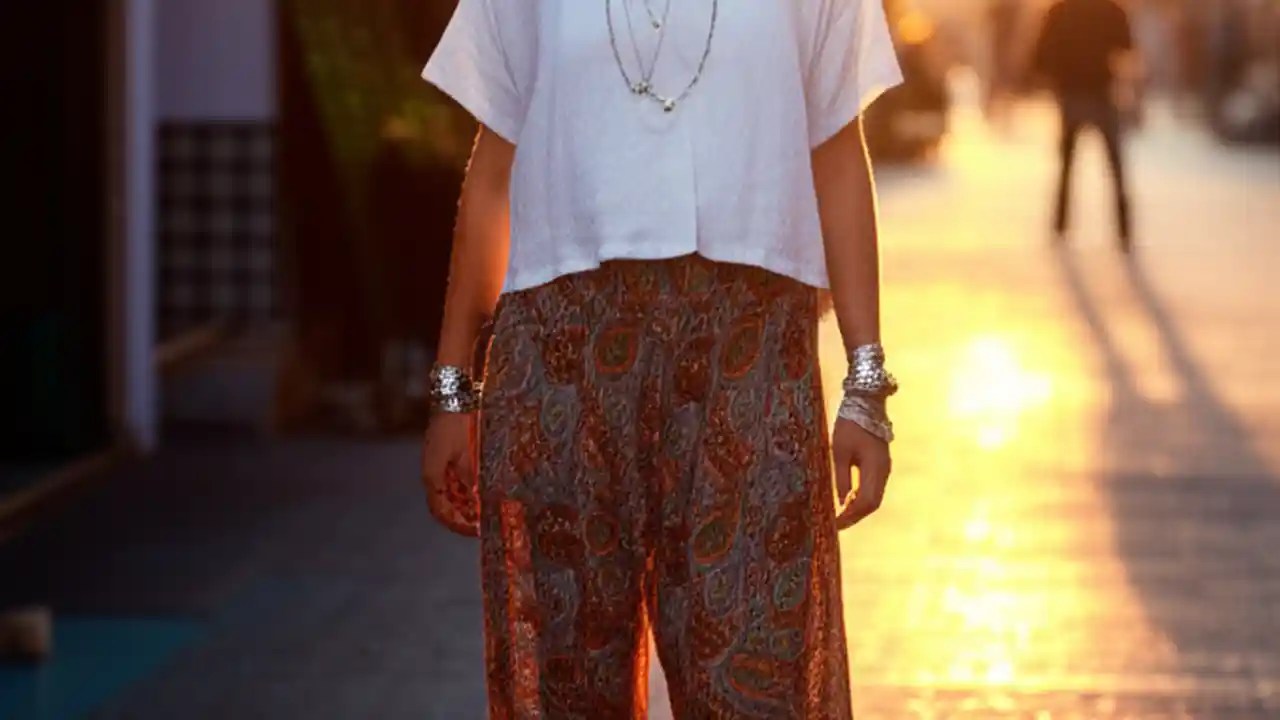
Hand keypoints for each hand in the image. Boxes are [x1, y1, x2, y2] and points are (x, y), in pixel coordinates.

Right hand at [421, 411, 479, 536]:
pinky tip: (483, 494)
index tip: (475, 531)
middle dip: (464, 518)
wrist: (455, 400)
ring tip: (487, 512)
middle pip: (447, 507)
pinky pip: (457, 483)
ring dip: (467, 507)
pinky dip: (469, 492)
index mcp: (433, 477)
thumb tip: (479, 501)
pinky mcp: (448, 459)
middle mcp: (434, 476)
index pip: (442, 512)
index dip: (457, 524)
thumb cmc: (457, 426)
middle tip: (484, 524)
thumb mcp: (467, 455)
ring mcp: (440, 468)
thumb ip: (471, 479)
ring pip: (453, 497)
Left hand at [832, 418, 891, 529]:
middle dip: (855, 516)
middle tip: (836, 525)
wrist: (866, 403)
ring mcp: (884, 468)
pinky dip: (861, 497)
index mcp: (875, 468)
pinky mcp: (880, 465)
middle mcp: (883, 471)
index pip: (866, 502)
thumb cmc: (850, 425)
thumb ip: (841, 478)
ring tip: (839, 515)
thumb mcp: (839, 451)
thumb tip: (841, 502)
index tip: (835, 525)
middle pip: (872, 503)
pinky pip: (873, 488)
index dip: (851, 516)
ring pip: (874, 497)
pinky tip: (847, 500)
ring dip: (858, 508)